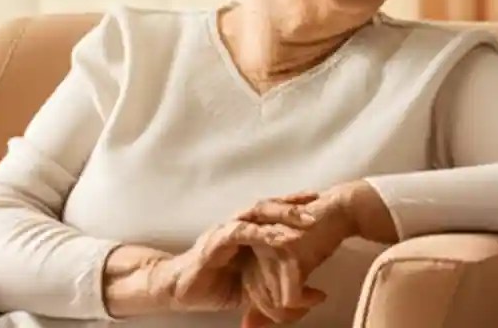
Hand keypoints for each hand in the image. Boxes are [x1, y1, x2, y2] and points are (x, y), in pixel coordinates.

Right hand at [146, 219, 307, 314]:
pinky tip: (280, 237)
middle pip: (268, 205)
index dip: (295, 204)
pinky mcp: (214, 244)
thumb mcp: (259, 288)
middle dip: (294, 204)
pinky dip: (262, 234)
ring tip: (305, 221)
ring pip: (256, 213)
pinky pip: (240, 233)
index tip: (320, 201)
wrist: (178, 291)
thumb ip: (287, 290)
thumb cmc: (218, 285)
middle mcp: (237, 225)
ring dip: (282, 215)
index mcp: (247, 230)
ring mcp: (225, 231)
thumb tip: (320, 296)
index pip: (273, 210)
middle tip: (318, 206)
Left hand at [236, 182, 393, 325]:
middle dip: (286, 314)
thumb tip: (248, 327)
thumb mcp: (288, 270)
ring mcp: (269, 252)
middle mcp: (254, 253)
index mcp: (250, 254)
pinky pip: (291, 297)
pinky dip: (307, 301)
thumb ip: (267, 297)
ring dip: (299, 309)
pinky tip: (319, 294)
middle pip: (262, 302)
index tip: (294, 307)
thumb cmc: (314, 239)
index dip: (272, 309)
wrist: (336, 211)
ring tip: (316, 297)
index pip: (252, 296)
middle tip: (306, 309)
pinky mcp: (287, 254)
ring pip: (275, 303)